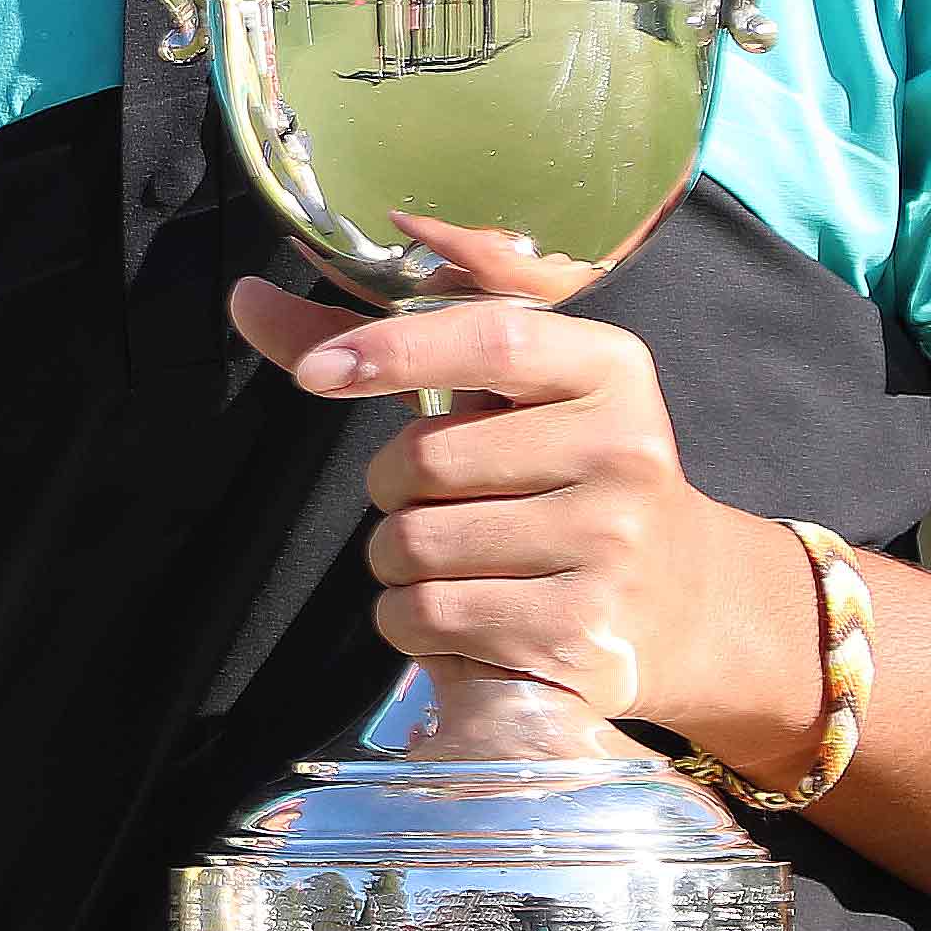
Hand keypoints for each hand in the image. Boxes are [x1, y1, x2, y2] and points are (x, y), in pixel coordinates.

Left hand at [228, 279, 821, 782]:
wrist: (683, 601)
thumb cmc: (556, 475)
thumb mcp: (499, 396)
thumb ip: (376, 344)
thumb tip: (246, 296)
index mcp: (610, 368)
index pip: (492, 337)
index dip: (392, 351)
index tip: (317, 376)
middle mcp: (624, 451)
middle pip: (426, 460)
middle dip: (390, 485)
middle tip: (432, 498)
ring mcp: (611, 548)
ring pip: (415, 546)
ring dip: (396, 560)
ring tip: (454, 557)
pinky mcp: (582, 634)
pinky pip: (429, 618)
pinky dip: (411, 622)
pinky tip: (463, 615)